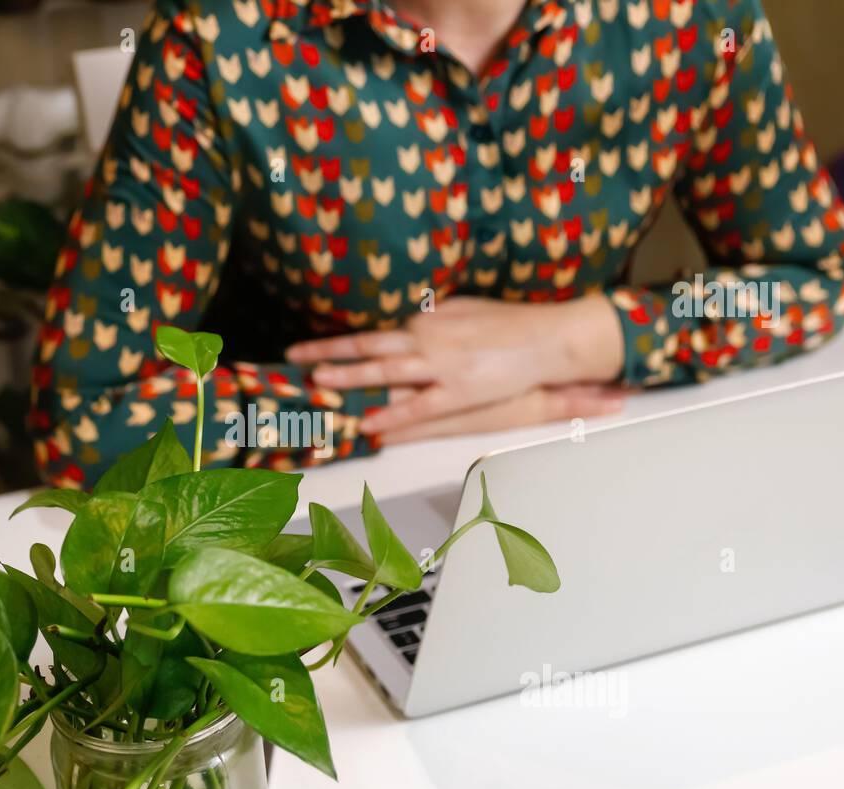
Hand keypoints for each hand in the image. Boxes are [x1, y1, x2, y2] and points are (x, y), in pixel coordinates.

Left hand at [285, 294, 624, 435]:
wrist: (547, 338)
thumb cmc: (509, 325)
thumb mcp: (464, 310)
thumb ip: (433, 317)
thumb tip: (411, 320)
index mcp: (427, 320)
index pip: (377, 333)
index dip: (344, 343)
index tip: (317, 349)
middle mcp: (427, 339)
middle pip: (369, 345)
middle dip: (329, 352)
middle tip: (296, 358)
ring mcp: (441, 366)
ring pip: (386, 371)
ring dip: (351, 376)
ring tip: (321, 384)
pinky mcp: (459, 392)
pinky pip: (418, 407)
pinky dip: (392, 415)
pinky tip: (370, 423)